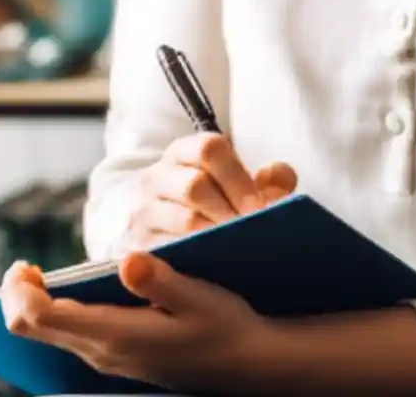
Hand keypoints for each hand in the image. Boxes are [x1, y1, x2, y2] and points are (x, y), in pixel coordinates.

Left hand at [1, 253, 275, 392]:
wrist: (248, 365)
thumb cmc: (226, 326)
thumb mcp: (200, 297)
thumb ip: (161, 280)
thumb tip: (129, 259)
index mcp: (115, 334)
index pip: (38, 317)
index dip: (20, 290)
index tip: (25, 262)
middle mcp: (103, 352)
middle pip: (32, 329)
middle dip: (19, 295)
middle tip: (25, 266)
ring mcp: (108, 358)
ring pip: (49, 335)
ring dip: (36, 304)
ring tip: (40, 274)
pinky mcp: (117, 356)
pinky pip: (68, 336)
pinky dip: (56, 313)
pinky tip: (70, 292)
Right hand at [127, 133, 297, 250]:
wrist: (173, 232)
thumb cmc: (218, 204)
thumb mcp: (246, 187)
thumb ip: (271, 181)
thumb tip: (274, 178)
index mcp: (184, 152)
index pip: (208, 149)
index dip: (238, 177)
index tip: (259, 207)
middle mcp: (157, 176)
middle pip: (195, 186)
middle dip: (230, 212)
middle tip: (254, 233)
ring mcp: (145, 210)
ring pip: (183, 220)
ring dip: (217, 237)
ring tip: (242, 250)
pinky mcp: (140, 243)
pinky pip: (169, 250)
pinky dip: (198, 258)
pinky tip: (219, 266)